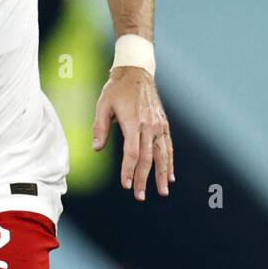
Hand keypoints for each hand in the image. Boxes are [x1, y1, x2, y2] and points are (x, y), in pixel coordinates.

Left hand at [92, 67, 173, 200]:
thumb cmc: (117, 89)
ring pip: (162, 154)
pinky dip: (170, 162)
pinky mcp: (163, 124)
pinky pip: (168, 147)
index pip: (132, 152)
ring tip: (162, 191)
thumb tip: (96, 149)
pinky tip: (171, 176)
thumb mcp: (103, 105)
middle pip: (147, 157)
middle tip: (140, 195)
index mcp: (133, 121)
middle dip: (144, 178)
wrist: (137, 73)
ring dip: (162, 174)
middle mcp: (148, 125)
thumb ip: (99, 127)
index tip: (126, 184)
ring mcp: (159, 125)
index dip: (129, 170)